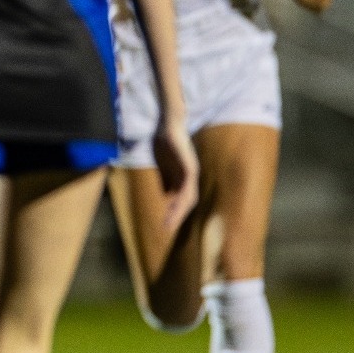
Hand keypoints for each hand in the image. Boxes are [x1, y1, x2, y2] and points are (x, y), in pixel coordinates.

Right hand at [151, 118, 198, 233]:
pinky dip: (181, 200)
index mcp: (182, 175)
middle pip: (186, 201)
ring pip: (188, 198)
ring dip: (179, 211)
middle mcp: (189, 176)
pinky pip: (188, 188)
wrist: (169, 123)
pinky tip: (174, 207)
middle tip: (166, 228)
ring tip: (169, 223)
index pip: (180, 197)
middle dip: (176, 215)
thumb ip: (165, 177)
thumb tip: (166, 193)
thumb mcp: (162, 162)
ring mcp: (191, 172)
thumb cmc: (164, 138)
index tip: (165, 222)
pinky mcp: (190, 168)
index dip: (174, 210)